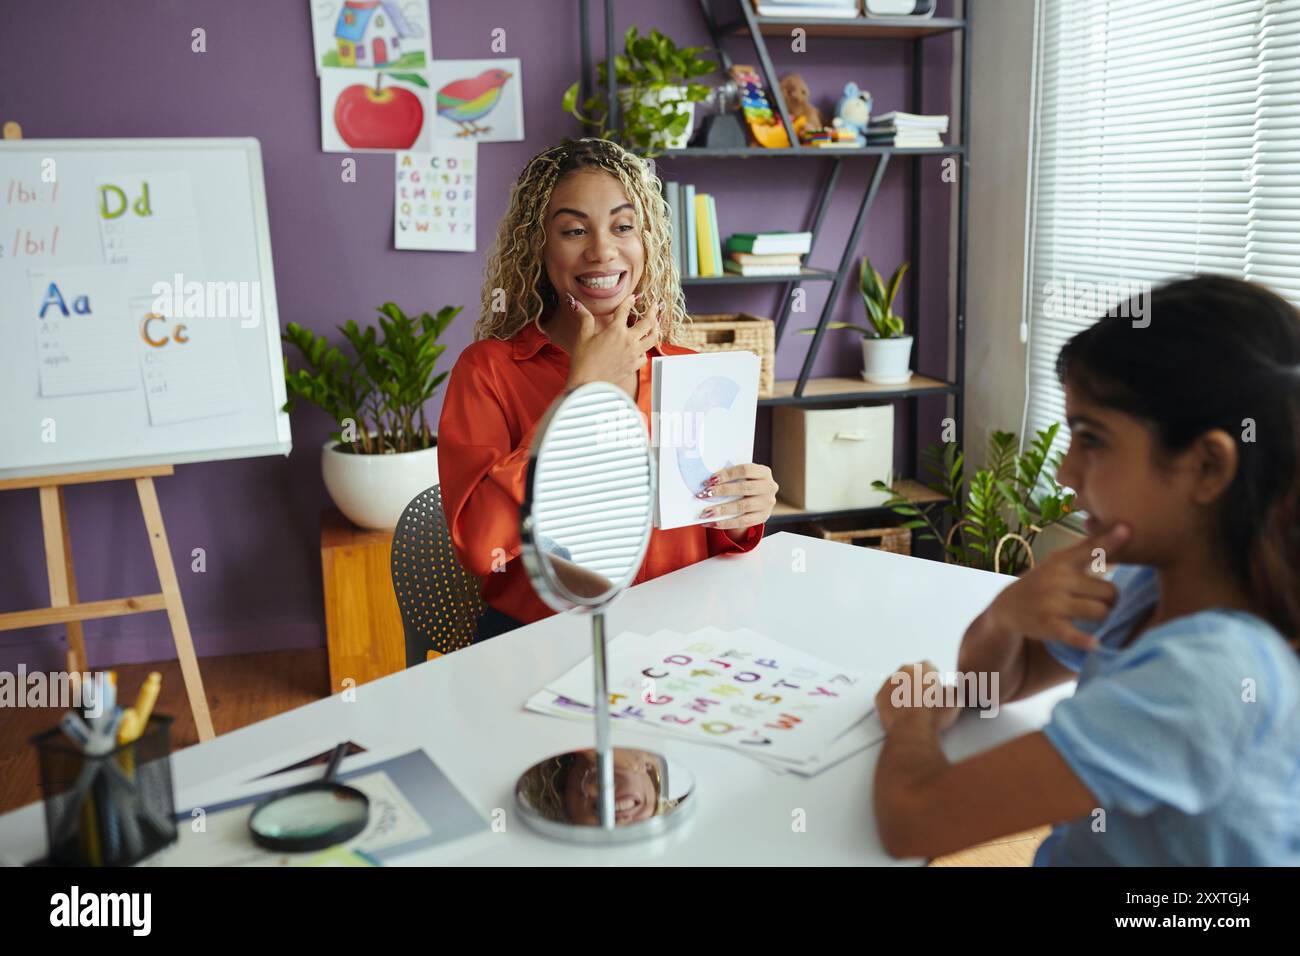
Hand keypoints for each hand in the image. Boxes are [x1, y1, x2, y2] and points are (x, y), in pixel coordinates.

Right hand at [564, 291, 661, 395]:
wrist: (588, 384)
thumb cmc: (584, 361)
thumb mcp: (583, 336)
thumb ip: (584, 318)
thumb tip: (577, 304)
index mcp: (616, 330)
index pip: (625, 310)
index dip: (629, 301)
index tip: (632, 297)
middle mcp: (628, 340)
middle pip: (648, 322)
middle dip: (653, 311)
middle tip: (655, 305)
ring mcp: (633, 354)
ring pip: (653, 338)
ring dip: (656, 329)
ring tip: (656, 324)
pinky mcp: (634, 365)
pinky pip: (646, 356)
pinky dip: (646, 350)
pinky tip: (643, 347)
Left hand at [697, 463, 777, 529]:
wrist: (759, 498)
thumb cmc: (746, 483)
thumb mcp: (743, 476)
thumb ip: (730, 477)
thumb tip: (707, 483)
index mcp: (764, 472)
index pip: (745, 470)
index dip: (726, 474)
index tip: (709, 480)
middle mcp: (769, 486)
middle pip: (743, 488)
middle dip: (722, 491)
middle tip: (704, 494)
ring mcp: (768, 503)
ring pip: (743, 506)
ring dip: (722, 509)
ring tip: (706, 512)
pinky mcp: (763, 517)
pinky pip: (743, 522)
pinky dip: (726, 523)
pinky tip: (713, 523)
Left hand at [874, 660, 961, 735]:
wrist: (913, 729)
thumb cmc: (933, 714)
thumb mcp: (954, 701)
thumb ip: (954, 690)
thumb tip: (953, 689)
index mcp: (922, 668)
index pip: (929, 666)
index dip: (933, 677)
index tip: (935, 687)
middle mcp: (904, 671)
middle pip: (911, 673)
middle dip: (917, 683)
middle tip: (924, 698)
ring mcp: (889, 683)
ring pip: (897, 684)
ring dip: (903, 692)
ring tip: (912, 707)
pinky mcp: (880, 697)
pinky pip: (886, 696)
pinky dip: (892, 702)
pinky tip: (901, 713)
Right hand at [986, 523, 1129, 650]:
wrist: (1007, 607)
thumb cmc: (1044, 582)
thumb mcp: (1059, 562)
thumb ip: (1089, 548)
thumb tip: (1125, 529)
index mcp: (1062, 561)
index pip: (1091, 549)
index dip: (1110, 540)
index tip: (1126, 529)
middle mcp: (1058, 578)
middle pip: (1110, 591)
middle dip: (1110, 600)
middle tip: (1102, 602)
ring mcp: (1052, 602)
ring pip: (1100, 612)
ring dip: (1102, 617)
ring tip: (1093, 616)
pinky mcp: (1048, 625)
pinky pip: (1076, 635)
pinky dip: (1087, 641)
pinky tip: (1094, 643)